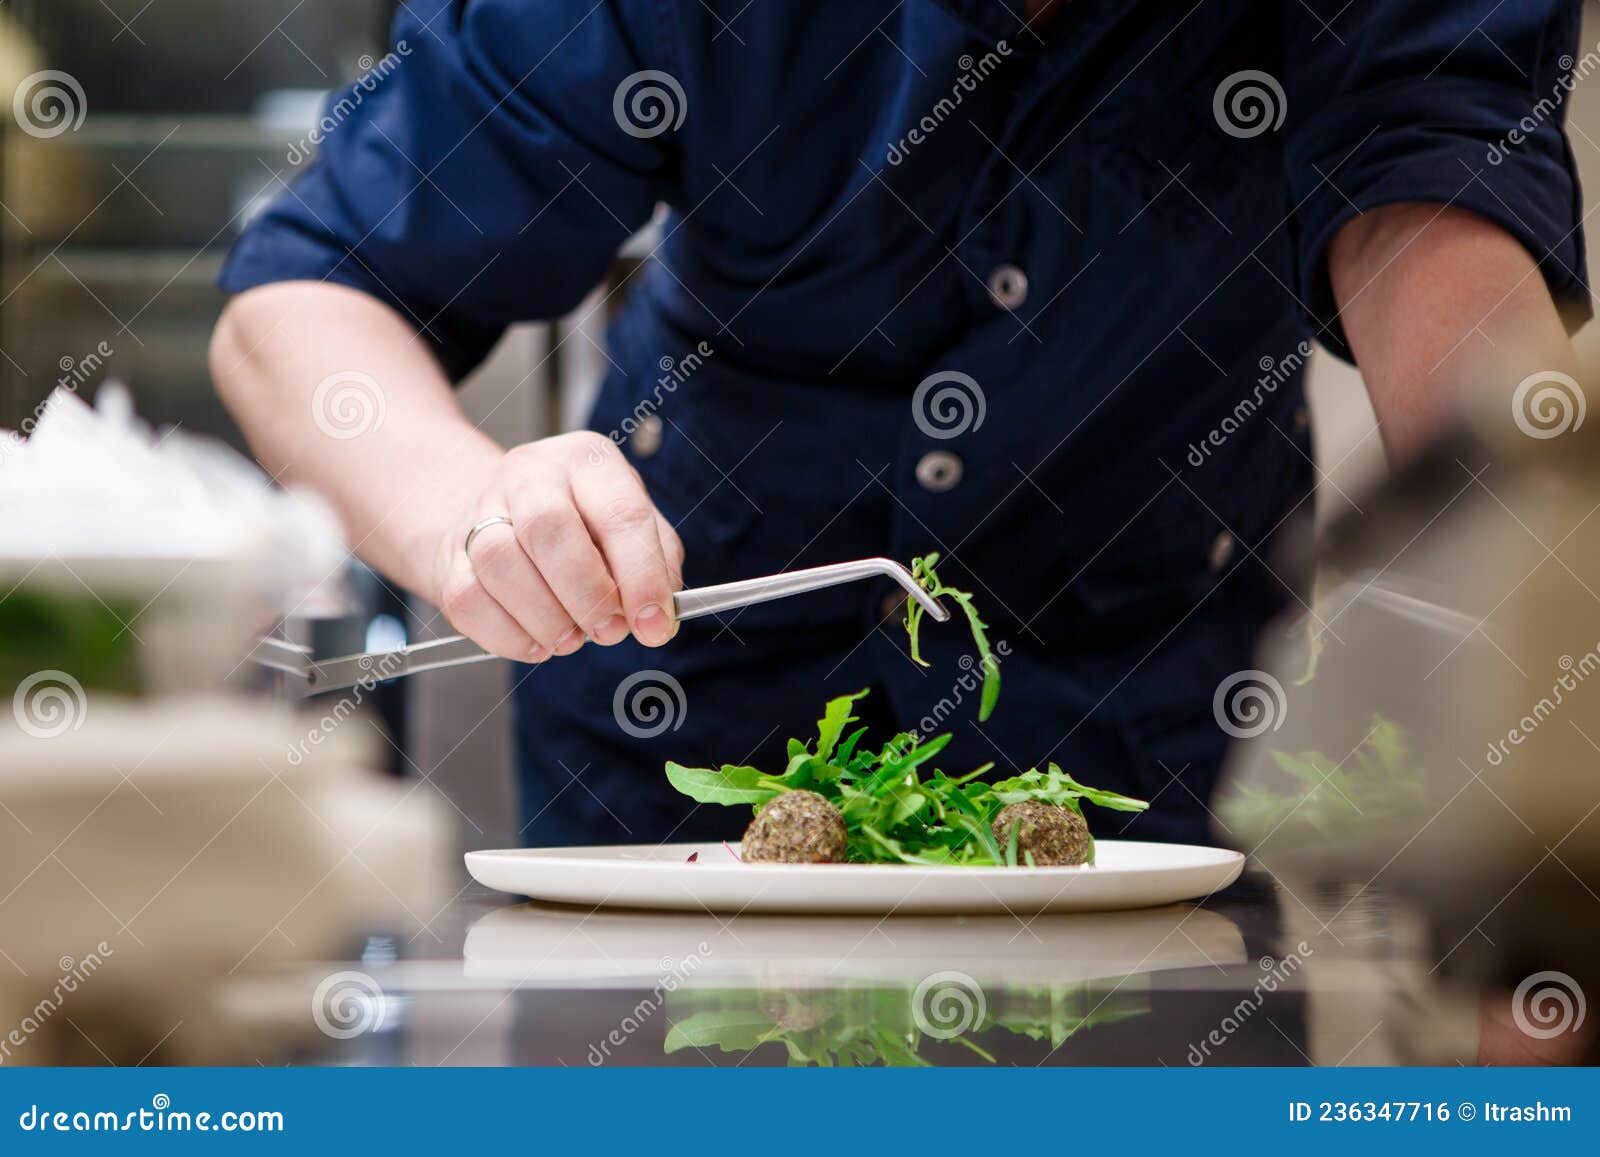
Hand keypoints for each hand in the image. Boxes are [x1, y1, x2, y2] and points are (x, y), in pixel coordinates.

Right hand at [432, 432, 684, 660]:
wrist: (495, 512)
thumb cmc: (579, 525)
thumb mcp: (630, 528)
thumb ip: (655, 566)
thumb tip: (658, 617)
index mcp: (587, 460)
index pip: (620, 514)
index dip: (641, 577)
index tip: (653, 624)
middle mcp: (530, 474)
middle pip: (548, 528)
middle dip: (587, 594)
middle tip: (609, 631)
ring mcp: (480, 510)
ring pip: (500, 562)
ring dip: (546, 617)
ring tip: (572, 638)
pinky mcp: (449, 555)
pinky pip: (469, 600)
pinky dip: (509, 635)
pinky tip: (538, 641)